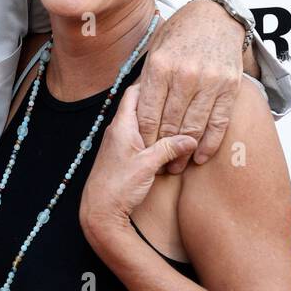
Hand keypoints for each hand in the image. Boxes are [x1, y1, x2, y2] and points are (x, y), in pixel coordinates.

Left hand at [80, 84, 196, 244]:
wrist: (99, 212)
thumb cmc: (117, 188)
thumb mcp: (147, 165)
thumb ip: (169, 148)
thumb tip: (190, 138)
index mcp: (121, 126)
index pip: (135, 92)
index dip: (152, 82)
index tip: (171, 77)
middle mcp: (118, 130)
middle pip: (141, 105)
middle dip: (161, 100)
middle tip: (182, 94)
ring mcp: (120, 142)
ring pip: (142, 122)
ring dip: (159, 121)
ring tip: (180, 116)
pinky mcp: (124, 155)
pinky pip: (141, 137)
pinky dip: (155, 136)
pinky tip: (169, 140)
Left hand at [137, 0, 244, 172]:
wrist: (215, 18)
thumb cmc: (179, 35)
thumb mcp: (154, 53)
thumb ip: (146, 83)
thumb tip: (133, 110)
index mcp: (159, 68)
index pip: (147, 114)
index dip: (144, 137)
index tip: (141, 151)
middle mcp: (183, 75)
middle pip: (169, 124)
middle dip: (162, 149)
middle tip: (159, 166)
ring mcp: (208, 81)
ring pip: (193, 126)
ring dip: (185, 151)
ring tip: (178, 166)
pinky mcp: (229, 87)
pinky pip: (218, 122)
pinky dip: (209, 143)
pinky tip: (200, 155)